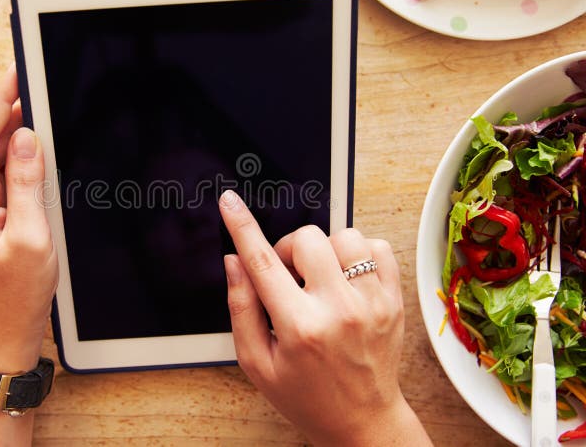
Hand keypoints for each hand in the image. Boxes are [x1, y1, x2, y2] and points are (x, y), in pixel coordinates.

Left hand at [0, 66, 56, 372]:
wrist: (7, 328)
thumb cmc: (17, 291)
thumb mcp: (30, 235)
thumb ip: (27, 183)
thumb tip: (27, 138)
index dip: (0, 101)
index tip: (16, 71)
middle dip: (9, 108)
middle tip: (35, 77)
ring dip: (16, 131)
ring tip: (41, 103)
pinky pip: (3, 174)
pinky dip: (19, 156)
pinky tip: (38, 145)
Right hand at [218, 190, 429, 445]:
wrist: (362, 421)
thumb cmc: (306, 396)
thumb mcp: (257, 363)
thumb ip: (241, 308)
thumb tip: (234, 261)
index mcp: (300, 327)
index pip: (263, 262)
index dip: (241, 226)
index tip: (230, 203)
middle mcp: (339, 310)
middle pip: (307, 238)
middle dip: (288, 249)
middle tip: (288, 277)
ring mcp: (372, 303)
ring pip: (344, 236)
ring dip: (325, 250)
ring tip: (320, 279)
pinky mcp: (393, 300)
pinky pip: (377, 246)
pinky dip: (357, 252)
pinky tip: (346, 277)